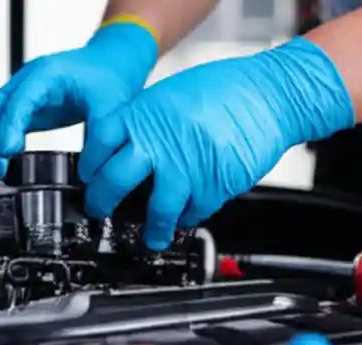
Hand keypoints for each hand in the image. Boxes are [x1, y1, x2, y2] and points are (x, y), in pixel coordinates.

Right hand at [0, 22, 158, 183]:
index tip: (6, 153)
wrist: (111, 63)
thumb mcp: (111, 108)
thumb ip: (100, 139)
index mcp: (46, 75)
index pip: (18, 101)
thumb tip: (86, 174)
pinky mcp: (23, 110)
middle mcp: (26, 82)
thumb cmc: (109, 77)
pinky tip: (0, 167)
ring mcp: (21, 95)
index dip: (9, 127)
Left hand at [79, 38, 354, 249]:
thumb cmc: (229, 89)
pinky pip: (192, 213)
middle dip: (102, 202)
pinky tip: (188, 215)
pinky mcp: (212, 187)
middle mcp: (160, 142)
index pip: (99, 144)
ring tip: (150, 237)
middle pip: (114, 181)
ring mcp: (185, 168)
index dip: (90, 164)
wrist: (272, 94)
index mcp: (145, 114)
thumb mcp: (174, 94)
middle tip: (100, 210)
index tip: (89, 175)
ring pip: (155, 209)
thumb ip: (149, 122)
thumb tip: (129, 147)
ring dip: (151, 228)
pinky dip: (189, 218)